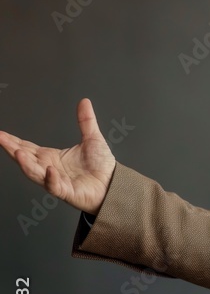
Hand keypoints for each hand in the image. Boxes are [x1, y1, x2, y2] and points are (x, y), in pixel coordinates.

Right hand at [0, 98, 116, 214]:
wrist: (114, 184)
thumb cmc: (101, 166)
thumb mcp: (92, 138)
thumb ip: (85, 120)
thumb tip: (84, 101)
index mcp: (50, 157)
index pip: (27, 148)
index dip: (13, 141)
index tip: (0, 134)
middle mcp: (49, 169)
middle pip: (26, 159)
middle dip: (12, 149)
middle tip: (0, 138)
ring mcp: (56, 181)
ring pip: (36, 173)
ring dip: (26, 164)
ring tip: (17, 152)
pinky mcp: (68, 192)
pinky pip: (55, 187)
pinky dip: (51, 179)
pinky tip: (49, 170)